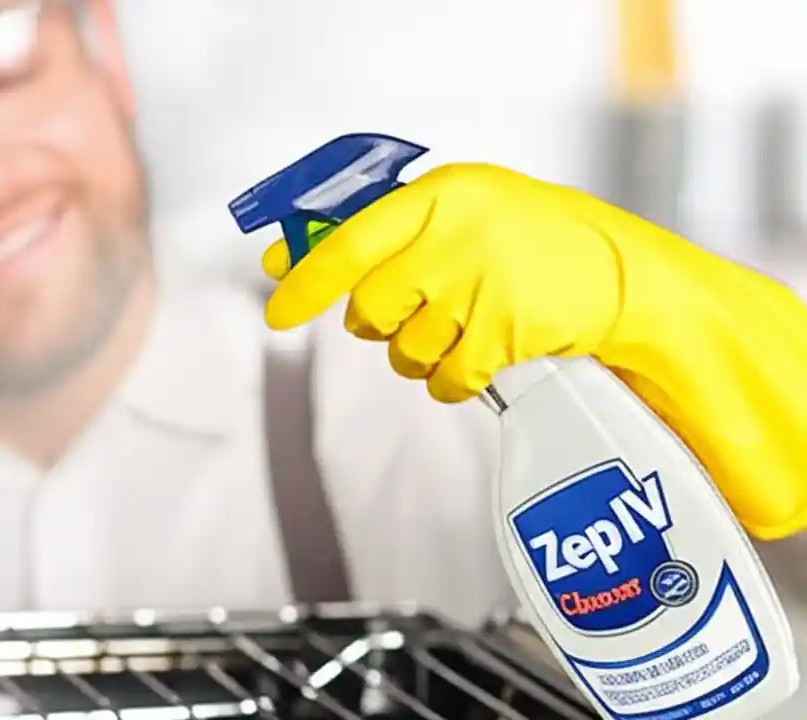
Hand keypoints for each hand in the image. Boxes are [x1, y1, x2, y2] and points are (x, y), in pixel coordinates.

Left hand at [261, 162, 806, 539]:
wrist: (625, 278)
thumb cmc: (531, 240)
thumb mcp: (459, 210)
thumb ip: (375, 232)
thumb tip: (282, 260)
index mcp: (440, 193)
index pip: (345, 243)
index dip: (303, 281)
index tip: (278, 309)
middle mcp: (457, 235)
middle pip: (368, 309)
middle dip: (376, 325)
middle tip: (409, 312)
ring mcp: (482, 286)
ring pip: (402, 351)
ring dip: (419, 352)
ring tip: (462, 324)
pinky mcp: (504, 335)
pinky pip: (441, 381)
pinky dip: (449, 381)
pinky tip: (479, 354)